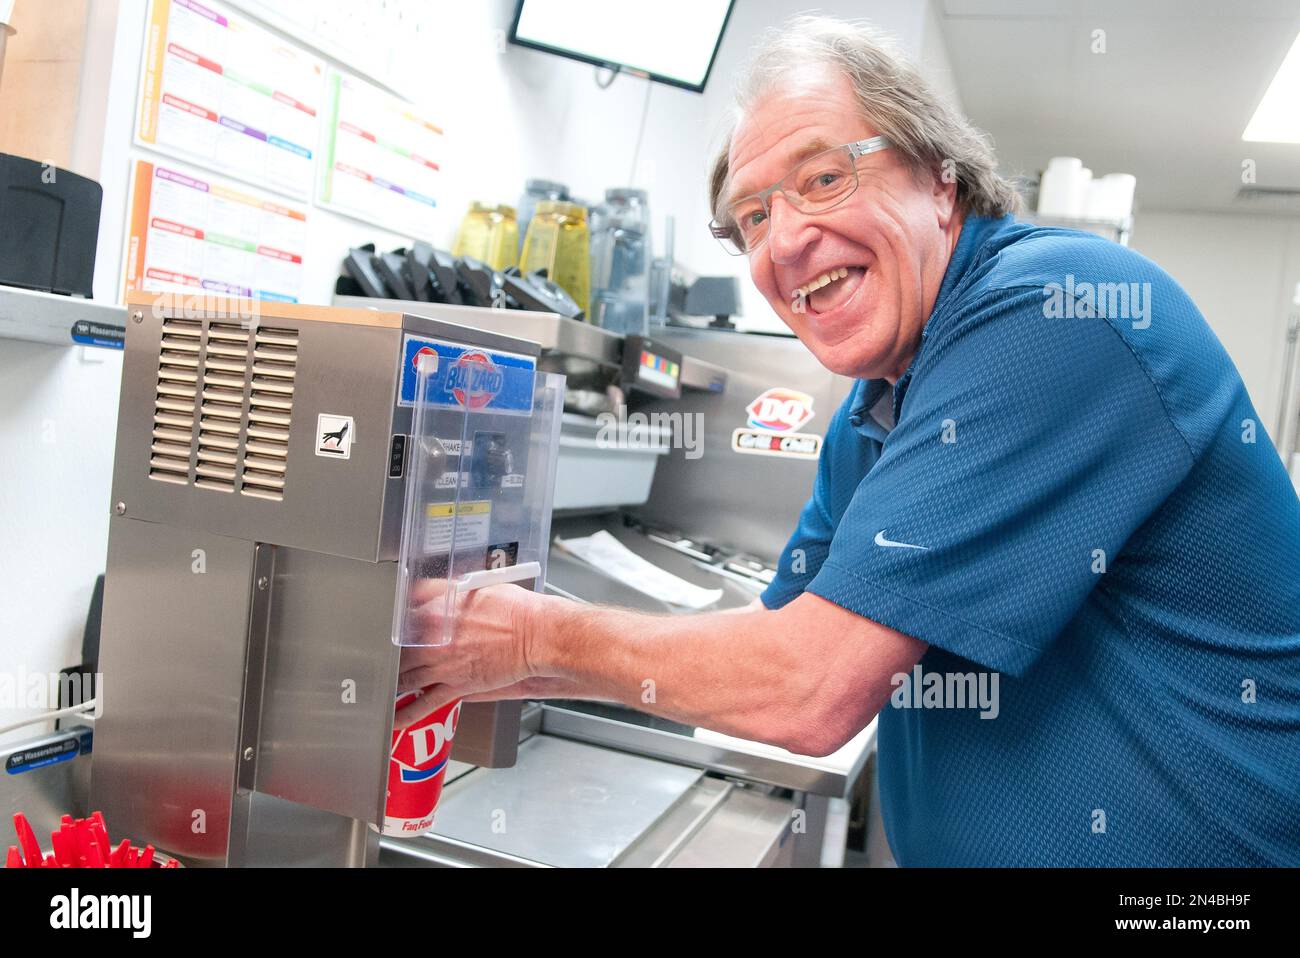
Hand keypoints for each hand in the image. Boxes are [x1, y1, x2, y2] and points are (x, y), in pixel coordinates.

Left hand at [394, 578, 547, 727]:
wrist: (537, 636)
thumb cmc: (516, 610)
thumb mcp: (477, 586)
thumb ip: (448, 590)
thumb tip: (435, 591)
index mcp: (436, 607)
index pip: (401, 612)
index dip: (395, 619)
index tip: (392, 624)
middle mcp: (433, 637)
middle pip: (397, 647)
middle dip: (390, 652)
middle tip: (383, 656)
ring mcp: (442, 664)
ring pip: (404, 675)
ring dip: (393, 679)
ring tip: (385, 683)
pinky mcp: (455, 686)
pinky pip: (423, 703)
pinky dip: (406, 713)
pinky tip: (394, 716)